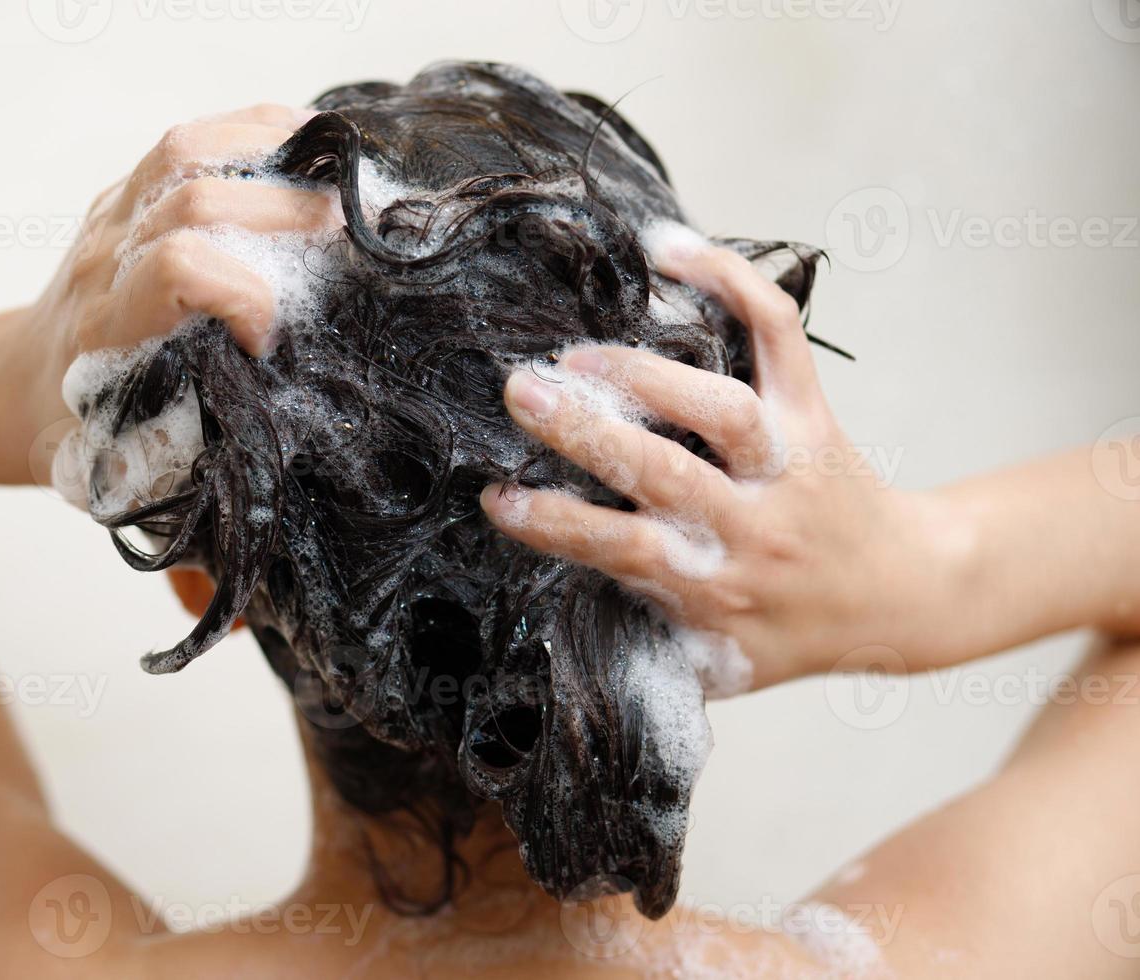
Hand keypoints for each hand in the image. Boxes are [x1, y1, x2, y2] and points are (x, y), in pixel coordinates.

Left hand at [14, 103, 340, 437]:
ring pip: (187, 150)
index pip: (174, 270)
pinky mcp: (124, 196)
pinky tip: (304, 141)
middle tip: (350, 233)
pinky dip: (252, 131)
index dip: (241, 292)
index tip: (270, 340)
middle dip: (283, 208)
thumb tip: (284, 448)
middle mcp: (104, 262)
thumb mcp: (132, 457)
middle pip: (193, 198)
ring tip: (339, 175)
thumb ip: (199, 443)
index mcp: (106, 331)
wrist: (15, 386)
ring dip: (273, 154)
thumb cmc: (79, 428)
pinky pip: (188, 140)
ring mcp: (111, 220)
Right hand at [479, 240, 961, 690]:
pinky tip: (668, 250)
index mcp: (719, 586)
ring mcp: (789, 460)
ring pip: (721, 407)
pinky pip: (777, 335)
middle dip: (587, 430)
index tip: (498, 501)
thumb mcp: (721, 668)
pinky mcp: (814, 412)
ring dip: (645, 375)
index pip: (628, 552)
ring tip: (577, 355)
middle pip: (666, 471)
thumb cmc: (796, 632)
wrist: (907, 595)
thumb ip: (650, 660)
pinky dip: (729, 281)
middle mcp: (755, 523)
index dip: (559, 525)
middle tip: (521, 390)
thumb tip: (557, 646)